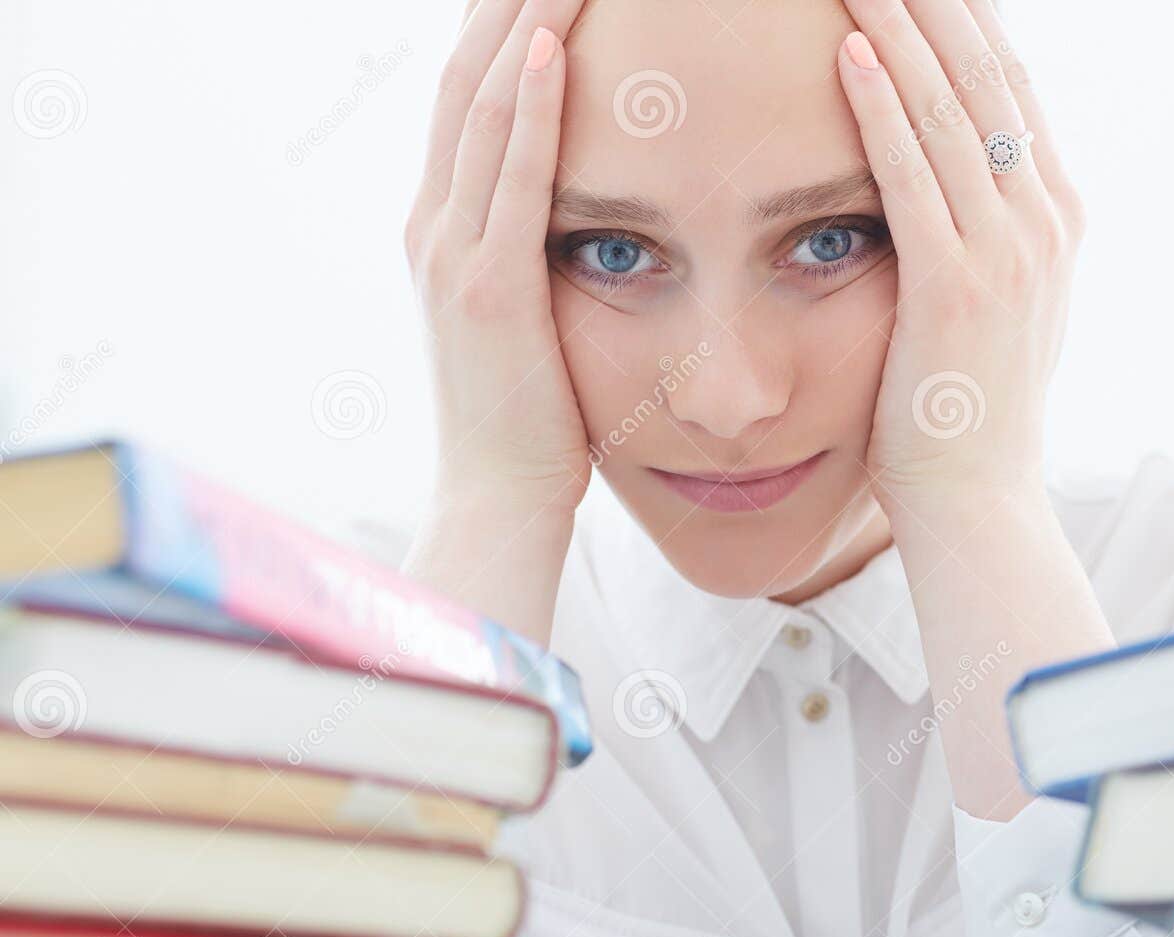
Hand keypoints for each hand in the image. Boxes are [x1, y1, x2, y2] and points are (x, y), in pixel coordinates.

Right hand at [405, 0, 589, 512]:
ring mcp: (453, 253)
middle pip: (465, 78)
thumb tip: (587, 208)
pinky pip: (514, 177)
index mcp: (441, 226)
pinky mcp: (490, 289)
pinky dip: (532, 105)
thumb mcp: (527, 315)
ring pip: (485, 108)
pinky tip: (555, 43)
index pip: (467, 96)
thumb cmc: (532, 414)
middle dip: (507, 1)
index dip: (499, 26)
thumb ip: (534, 251)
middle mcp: (433, 224)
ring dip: (524, 23)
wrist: (500, 496)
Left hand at [837, 0, 1080, 513]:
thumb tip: (947, 191)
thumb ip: (983, 240)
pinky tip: (849, 51)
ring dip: (902, 24)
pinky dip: (881, 107)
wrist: (978, 502)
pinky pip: (912, 176)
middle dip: (935, 0)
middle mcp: (1044, 221)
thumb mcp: (994, 310)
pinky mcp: (957, 287)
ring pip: (951, 108)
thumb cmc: (964, 412)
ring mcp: (1008, 252)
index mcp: (1055, 218)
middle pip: (987, 74)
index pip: (1010, 87)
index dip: (968, 20)